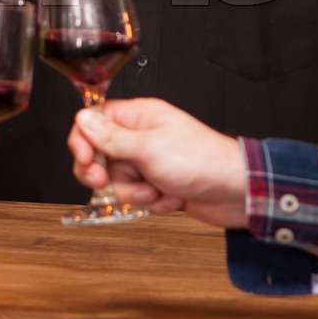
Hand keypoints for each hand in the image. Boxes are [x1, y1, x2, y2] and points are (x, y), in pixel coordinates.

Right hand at [67, 98, 247, 228]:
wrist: (235, 192)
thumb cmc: (201, 160)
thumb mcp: (149, 148)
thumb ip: (111, 137)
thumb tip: (82, 119)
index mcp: (138, 117)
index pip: (94, 122)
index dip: (83, 141)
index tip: (84, 160)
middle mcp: (140, 137)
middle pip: (99, 155)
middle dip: (104, 174)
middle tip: (104, 182)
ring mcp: (148, 162)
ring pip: (116, 181)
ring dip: (134, 192)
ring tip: (156, 189)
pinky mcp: (156, 184)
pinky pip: (135, 197)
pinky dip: (151, 202)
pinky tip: (170, 196)